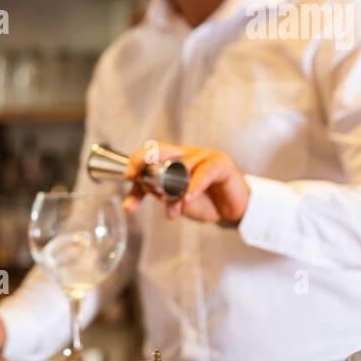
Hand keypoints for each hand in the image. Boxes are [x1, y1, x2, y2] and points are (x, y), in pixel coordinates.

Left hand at [122, 141, 249, 225]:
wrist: (232, 211)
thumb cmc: (204, 202)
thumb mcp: (176, 202)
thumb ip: (161, 194)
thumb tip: (145, 192)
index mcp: (172, 160)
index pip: (149, 155)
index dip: (137, 164)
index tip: (128, 177)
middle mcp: (186, 154)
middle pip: (161, 149)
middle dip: (144, 160)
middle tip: (134, 176)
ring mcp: (203, 156)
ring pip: (181, 165)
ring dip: (174, 192)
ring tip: (172, 210)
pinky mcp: (220, 164)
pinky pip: (204, 172)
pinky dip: (194, 187)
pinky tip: (188, 199)